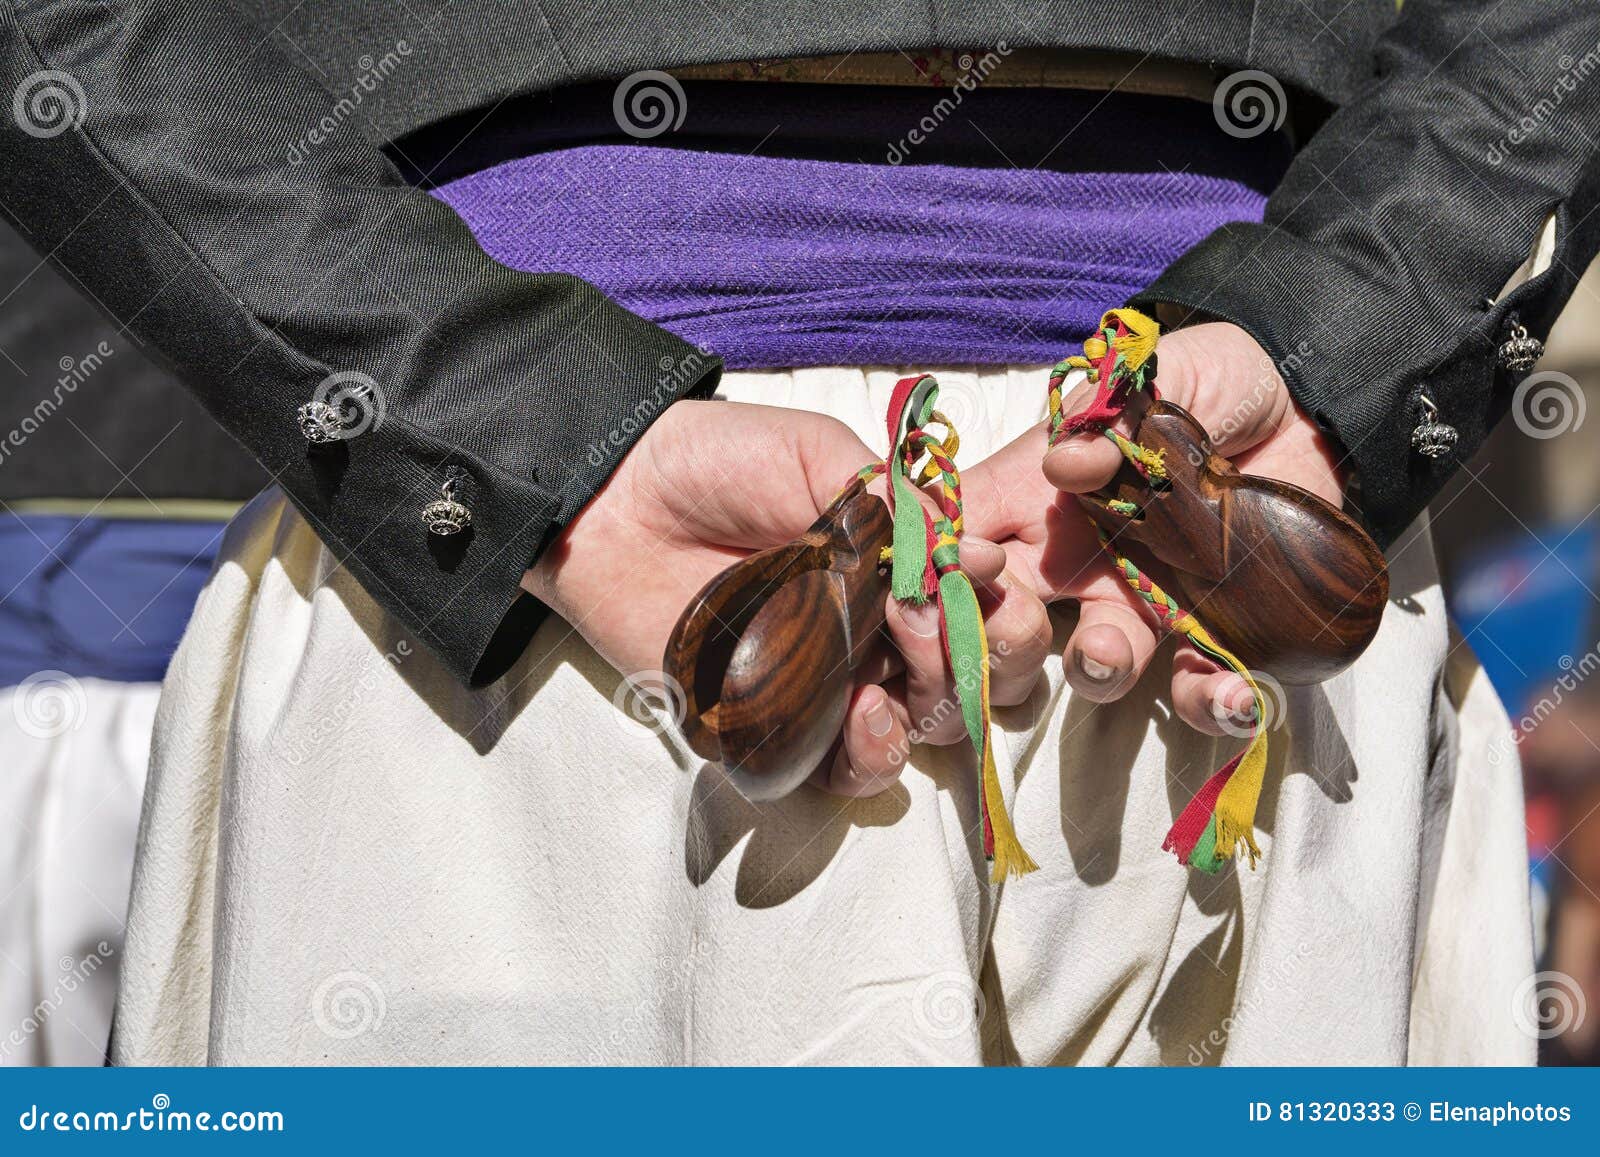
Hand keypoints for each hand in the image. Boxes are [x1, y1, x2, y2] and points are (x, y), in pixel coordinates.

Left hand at [523, 399, 1051, 795]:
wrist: (616, 494)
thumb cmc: (719, 462)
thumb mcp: (819, 456)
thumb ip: (897, 502)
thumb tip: (974, 561)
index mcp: (900, 568)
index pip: (986, 608)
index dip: (1002, 609)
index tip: (975, 580)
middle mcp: (877, 632)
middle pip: (969, 680)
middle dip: (983, 665)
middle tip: (938, 631)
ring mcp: (828, 682)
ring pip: (914, 732)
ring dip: (931, 715)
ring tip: (897, 682)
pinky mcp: (771, 724)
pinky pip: (833, 768)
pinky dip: (865, 758)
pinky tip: (860, 720)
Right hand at [962, 322, 1346, 733]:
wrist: (1299, 403)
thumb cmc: (1203, 384)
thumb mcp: (1145, 379)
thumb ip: (1102, 414)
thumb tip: (1066, 460)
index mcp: (1038, 502)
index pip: (960, 547)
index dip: (945, 570)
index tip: (972, 565)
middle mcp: (1077, 567)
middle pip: (1002, 631)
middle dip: (995, 645)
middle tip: (1023, 619)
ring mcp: (1142, 606)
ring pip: (1092, 669)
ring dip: (1091, 670)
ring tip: (1107, 652)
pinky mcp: (1213, 633)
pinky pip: (1200, 689)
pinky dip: (1210, 704)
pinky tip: (1232, 694)